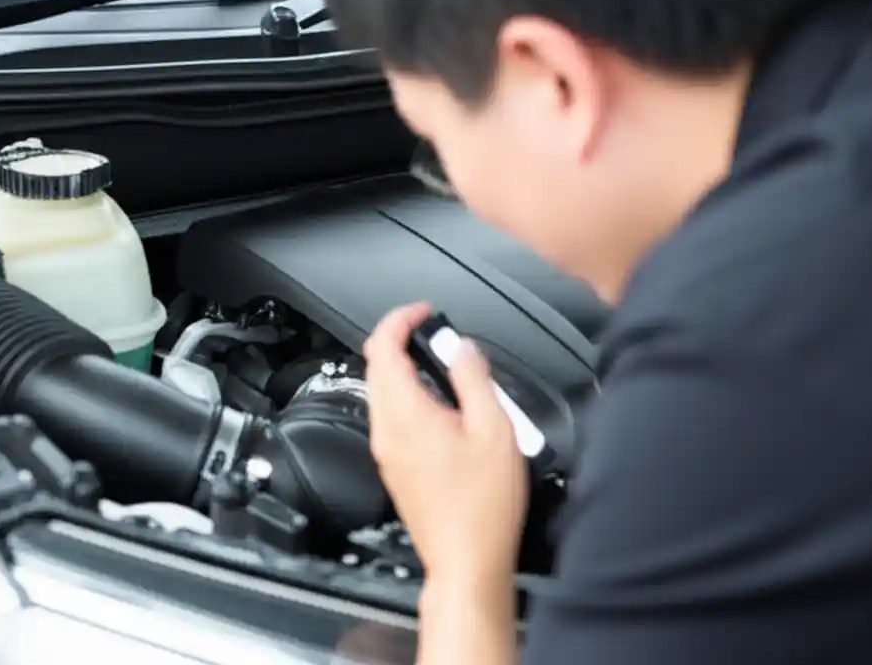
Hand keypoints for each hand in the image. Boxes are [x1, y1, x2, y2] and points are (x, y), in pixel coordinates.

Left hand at [363, 303, 529, 584]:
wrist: (467, 559)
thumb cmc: (482, 505)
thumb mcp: (494, 428)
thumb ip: (474, 378)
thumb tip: (461, 349)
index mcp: (406, 414)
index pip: (383, 348)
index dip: (400, 319)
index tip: (422, 312)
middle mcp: (386, 431)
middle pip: (376, 367)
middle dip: (400, 341)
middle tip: (434, 334)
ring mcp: (386, 451)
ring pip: (383, 393)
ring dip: (405, 370)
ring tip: (444, 368)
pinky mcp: (394, 468)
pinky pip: (392, 418)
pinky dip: (409, 397)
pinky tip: (441, 407)